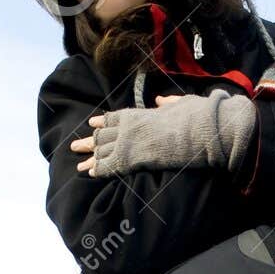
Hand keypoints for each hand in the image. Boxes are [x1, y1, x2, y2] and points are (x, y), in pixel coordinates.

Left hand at [71, 95, 187, 175]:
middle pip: (103, 135)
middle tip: (74, 146)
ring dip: (89, 158)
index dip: (102, 122)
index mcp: (141, 114)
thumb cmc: (195, 116)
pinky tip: (91, 173)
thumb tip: (160, 100)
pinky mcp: (134, 158)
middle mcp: (130, 127)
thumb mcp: (181, 103)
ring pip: (102, 151)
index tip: (92, 124)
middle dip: (88, 142)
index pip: (115, 117)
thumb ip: (167, 102)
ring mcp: (130, 142)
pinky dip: (100, 169)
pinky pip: (110, 165)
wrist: (200, 129)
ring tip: (77, 165)